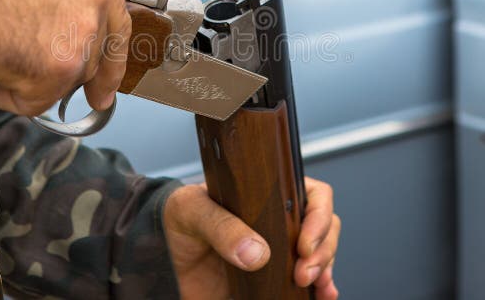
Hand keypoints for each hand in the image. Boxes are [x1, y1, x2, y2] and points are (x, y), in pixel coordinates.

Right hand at [0, 0, 130, 115]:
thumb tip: (26, 5)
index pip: (110, 10)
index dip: (107, 47)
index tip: (105, 83)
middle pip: (94, 49)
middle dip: (75, 72)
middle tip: (65, 90)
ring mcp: (81, 33)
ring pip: (62, 77)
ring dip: (22, 75)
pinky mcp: (56, 69)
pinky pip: (26, 99)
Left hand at [164, 177, 339, 298]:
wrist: (159, 257)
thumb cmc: (175, 220)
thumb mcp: (191, 211)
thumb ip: (220, 226)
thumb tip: (256, 253)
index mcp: (267, 194)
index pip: (312, 194)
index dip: (318, 217)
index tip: (304, 244)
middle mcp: (279, 221)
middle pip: (325, 227)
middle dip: (323, 250)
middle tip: (304, 273)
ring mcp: (280, 251)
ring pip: (322, 256)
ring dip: (325, 271)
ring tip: (315, 288)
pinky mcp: (273, 279)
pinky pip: (308, 284)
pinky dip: (319, 291)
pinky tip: (320, 297)